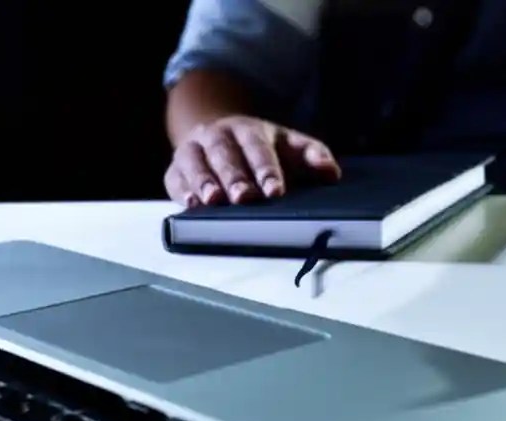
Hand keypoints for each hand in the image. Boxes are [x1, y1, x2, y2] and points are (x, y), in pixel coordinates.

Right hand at [165, 115, 340, 206]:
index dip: (267, 169)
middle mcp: (218, 136)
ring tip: (213, 201)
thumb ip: (312, 156)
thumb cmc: (261, 150)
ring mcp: (194, 150)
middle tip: (244, 197)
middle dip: (235, 176)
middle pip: (225, 154)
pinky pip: (175, 177)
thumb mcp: (288, 147)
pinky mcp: (176, 169)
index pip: (258, 148)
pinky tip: (190, 204)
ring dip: (204, 181)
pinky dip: (181, 190)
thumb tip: (330, 172)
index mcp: (249, 131)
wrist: (217, 136)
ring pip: (195, 162)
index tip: (276, 190)